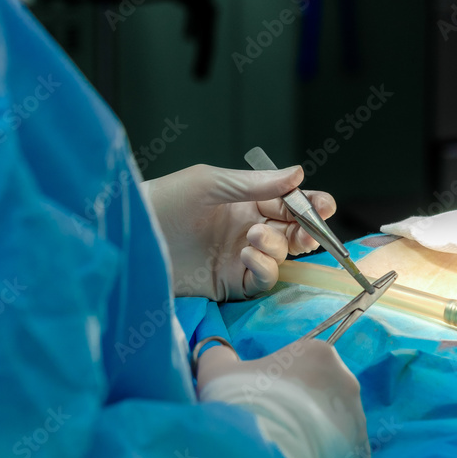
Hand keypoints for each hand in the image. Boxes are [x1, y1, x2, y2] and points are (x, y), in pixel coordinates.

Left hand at [141, 164, 335, 300]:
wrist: (132, 235)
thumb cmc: (164, 200)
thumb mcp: (210, 183)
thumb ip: (256, 184)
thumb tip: (299, 175)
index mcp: (247, 201)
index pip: (290, 203)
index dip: (311, 205)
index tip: (324, 206)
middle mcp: (248, 229)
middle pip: (293, 232)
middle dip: (305, 231)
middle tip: (304, 230)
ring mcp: (240, 257)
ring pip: (281, 255)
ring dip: (276, 245)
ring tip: (253, 236)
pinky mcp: (229, 283)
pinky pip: (262, 279)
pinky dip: (264, 268)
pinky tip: (247, 254)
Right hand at [196, 339, 369, 457]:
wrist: (255, 452)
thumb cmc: (239, 401)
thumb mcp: (216, 370)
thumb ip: (219, 356)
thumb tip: (217, 355)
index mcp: (318, 352)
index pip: (304, 362)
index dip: (281, 382)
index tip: (264, 398)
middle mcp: (346, 380)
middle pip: (323, 392)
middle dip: (303, 407)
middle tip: (274, 424)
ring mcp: (357, 418)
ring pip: (335, 424)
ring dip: (316, 433)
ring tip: (287, 449)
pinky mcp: (359, 453)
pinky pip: (342, 454)